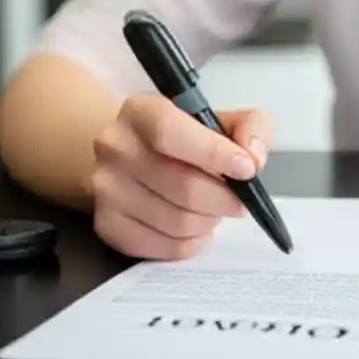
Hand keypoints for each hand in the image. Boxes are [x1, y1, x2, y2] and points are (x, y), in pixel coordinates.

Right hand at [90, 93, 274, 258]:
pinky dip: (192, 242)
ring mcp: (105, 189)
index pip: (169, 132)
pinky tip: (197, 227)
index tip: (246, 169)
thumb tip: (253, 158)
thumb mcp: (223, 118)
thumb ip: (251, 128)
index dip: (213, 153)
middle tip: (238, 200)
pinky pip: (163, 247)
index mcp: (141, 111)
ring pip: (176, 221)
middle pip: (181, 185)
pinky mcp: (107, 225)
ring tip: (214, 210)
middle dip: (223, 198)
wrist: (134, 156)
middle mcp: (115, 147)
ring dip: (209, 221)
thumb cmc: (185, 137)